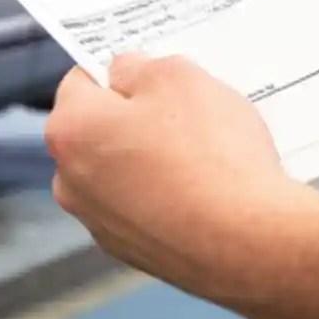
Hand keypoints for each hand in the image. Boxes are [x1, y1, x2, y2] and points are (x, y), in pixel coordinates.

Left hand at [45, 53, 313, 300]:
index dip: (119, 72)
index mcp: (69, 130)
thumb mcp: (177, 77)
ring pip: (121, 170)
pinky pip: (143, 207)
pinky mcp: (132, 251)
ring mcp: (99, 222)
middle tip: (185, 114)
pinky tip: (203, 193)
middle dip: (135, 117)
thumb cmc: (210, 154)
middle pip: (99, 129)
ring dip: (150, 159)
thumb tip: (124, 73)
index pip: (81, 81)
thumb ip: (139, 66)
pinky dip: (164, 196)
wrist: (248, 243)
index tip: (153, 75)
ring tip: (202, 156)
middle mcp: (70, 181)